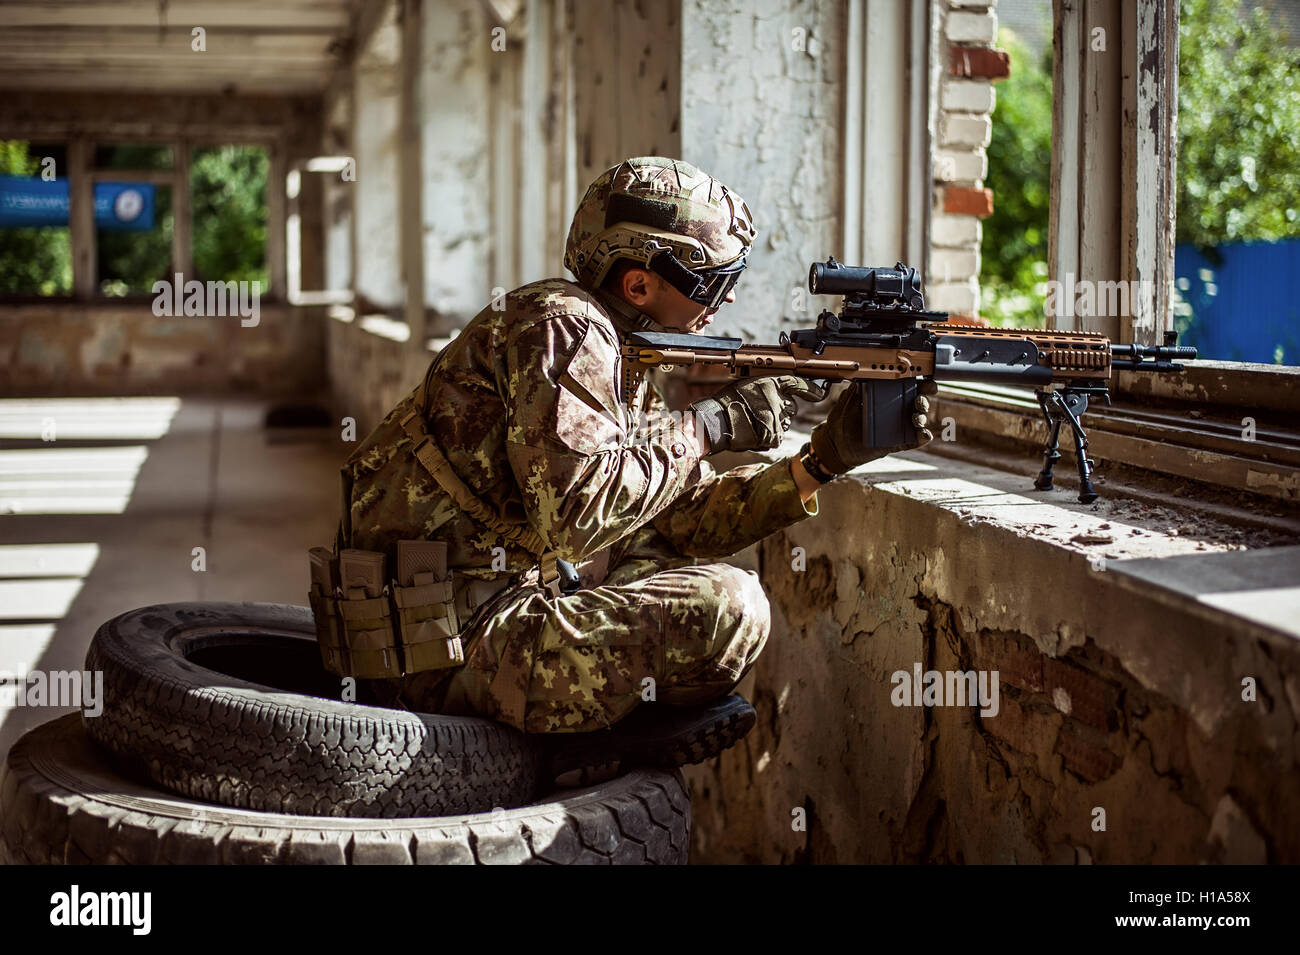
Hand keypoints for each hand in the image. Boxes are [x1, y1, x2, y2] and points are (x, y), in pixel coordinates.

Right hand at [689, 375, 827, 453]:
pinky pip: (776, 436)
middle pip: (790, 407)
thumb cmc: (727, 401)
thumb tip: (780, 395)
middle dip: (780, 410)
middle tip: (760, 411)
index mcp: (772, 384)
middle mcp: (779, 400)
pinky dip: (767, 436)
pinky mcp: (774, 435)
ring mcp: (778, 419)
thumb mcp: (747, 385)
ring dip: (774, 423)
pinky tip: (753, 432)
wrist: (717, 421)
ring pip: (784, 422)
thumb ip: (766, 389)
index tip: (820, 393)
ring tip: (753, 422)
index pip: (797, 384)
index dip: (810, 389)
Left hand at [810, 379, 937, 473]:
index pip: (909, 388)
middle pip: (919, 403)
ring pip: (919, 420)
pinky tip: (923, 434)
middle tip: (918, 402)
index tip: (926, 382)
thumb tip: (858, 379)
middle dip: (923, 400)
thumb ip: (853, 391)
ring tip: (915, 418)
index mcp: (888, 397)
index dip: (922, 384)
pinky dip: (923, 437)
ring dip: (922, 417)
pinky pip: (914, 440)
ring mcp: (898, 427)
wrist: (837, 444)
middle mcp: (897, 411)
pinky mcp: (897, 443)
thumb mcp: (847, 403)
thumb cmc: (843, 421)